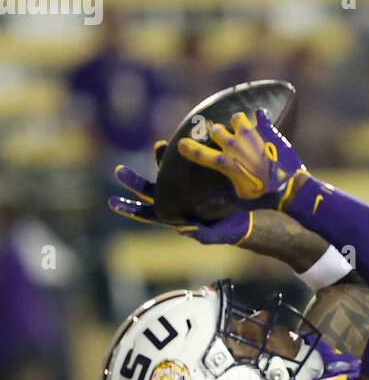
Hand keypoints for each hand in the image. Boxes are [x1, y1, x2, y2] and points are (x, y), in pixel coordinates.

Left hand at [107, 155, 253, 245]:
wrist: (245, 215)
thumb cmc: (228, 229)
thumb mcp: (216, 235)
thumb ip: (201, 234)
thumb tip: (181, 229)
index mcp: (174, 215)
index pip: (147, 213)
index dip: (129, 208)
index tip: (112, 202)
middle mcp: (173, 199)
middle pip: (148, 189)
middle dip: (132, 180)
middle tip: (119, 170)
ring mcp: (181, 186)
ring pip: (163, 172)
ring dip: (159, 159)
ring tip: (159, 146)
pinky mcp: (193, 175)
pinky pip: (180, 163)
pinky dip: (177, 154)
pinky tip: (179, 144)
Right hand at [178, 108, 306, 207]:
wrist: (288, 188)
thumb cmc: (263, 197)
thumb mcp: (240, 199)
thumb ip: (224, 195)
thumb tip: (211, 202)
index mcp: (225, 163)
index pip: (199, 153)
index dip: (188, 148)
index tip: (182, 144)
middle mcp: (234, 146)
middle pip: (216, 129)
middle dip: (218, 134)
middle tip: (224, 139)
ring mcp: (250, 136)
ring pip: (236, 118)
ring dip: (237, 123)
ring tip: (242, 129)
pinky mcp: (266, 130)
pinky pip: (260, 114)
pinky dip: (261, 116)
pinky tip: (262, 118)